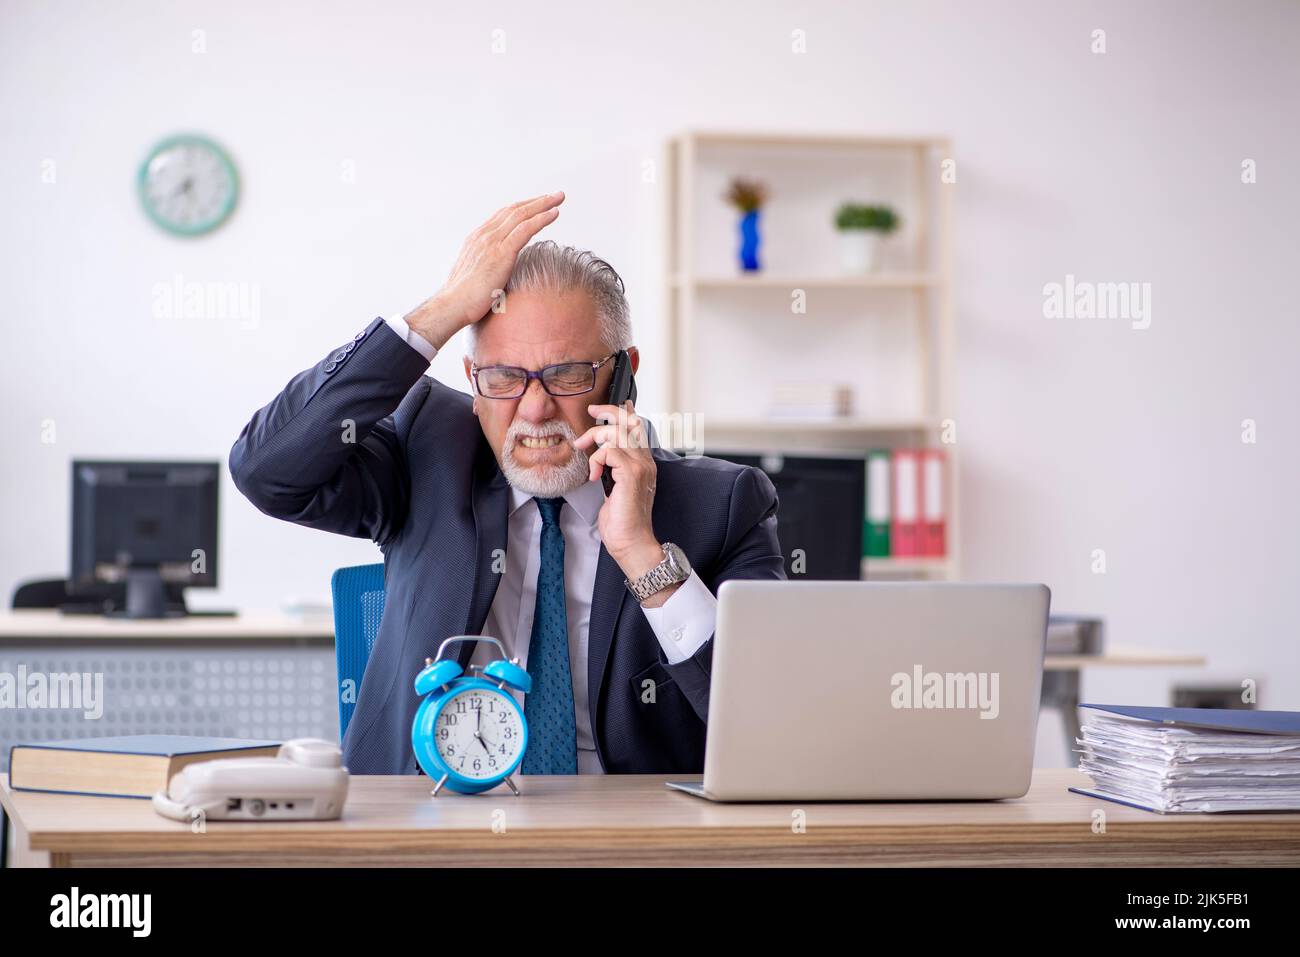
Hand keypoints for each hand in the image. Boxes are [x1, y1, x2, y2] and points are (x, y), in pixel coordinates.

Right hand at [403, 192, 564, 349]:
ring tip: (559, 198)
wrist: (452, 305)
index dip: (522, 208)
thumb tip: (495, 274)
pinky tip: (554, 213)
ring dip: (543, 204)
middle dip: (536, 201)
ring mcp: (492, 242)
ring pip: (521, 215)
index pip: (503, 216)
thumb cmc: (463, 298)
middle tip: (555, 196)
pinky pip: (525, 229)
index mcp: (477, 238)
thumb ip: (486, 268)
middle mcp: (484, 235)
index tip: (537, 204)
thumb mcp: (475, 275)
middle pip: (514, 210)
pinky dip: (541, 219)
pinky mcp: (501, 253)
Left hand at [575, 401, 672, 595]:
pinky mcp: (631, 474)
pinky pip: (608, 451)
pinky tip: (593, 476)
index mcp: (643, 464)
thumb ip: (611, 471)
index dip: (624, 412)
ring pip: (617, 432)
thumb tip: (598, 457)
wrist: (631, 542)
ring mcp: (640, 467)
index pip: (638, 428)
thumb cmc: (622, 522)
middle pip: (630, 422)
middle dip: (608, 412)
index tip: (606, 407)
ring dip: (594, 437)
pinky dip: (595, 459)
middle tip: (591, 411)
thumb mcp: (614, 490)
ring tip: (582, 449)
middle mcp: (645, 462)